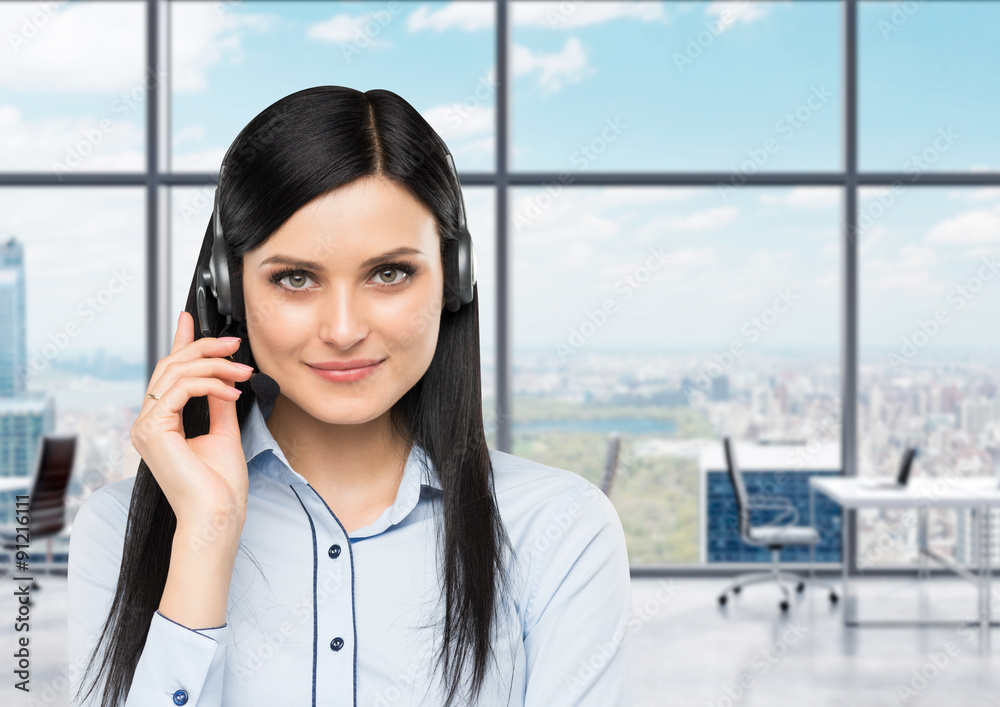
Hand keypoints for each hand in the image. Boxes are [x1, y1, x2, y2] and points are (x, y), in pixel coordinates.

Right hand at [130, 311, 253, 533]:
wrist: (218, 514)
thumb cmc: (221, 486)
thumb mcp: (224, 433)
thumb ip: (218, 402)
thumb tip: (224, 378)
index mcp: (162, 423)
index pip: (169, 373)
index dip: (180, 343)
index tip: (190, 319)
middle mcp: (148, 422)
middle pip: (171, 366)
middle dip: (205, 348)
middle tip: (234, 343)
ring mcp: (146, 426)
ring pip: (177, 373)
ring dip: (215, 365)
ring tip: (243, 372)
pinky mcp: (153, 430)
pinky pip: (182, 389)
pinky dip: (211, 383)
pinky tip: (232, 390)